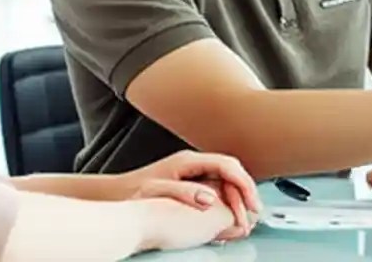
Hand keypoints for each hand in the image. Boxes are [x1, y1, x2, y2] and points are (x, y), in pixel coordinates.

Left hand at [125, 150, 261, 240]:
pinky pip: (218, 184)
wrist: (115, 194)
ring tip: (247, 212)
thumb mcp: (158, 192)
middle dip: (246, 190)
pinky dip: (229, 197)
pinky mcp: (190, 180)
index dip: (244, 185)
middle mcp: (194, 162)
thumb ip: (185, 193)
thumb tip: (211, 198)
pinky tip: (231, 210)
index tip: (252, 203)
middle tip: (255, 210)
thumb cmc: (132, 192)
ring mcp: (193, 170)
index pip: (228, 166)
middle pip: (232, 171)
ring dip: (239, 194)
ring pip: (227, 178)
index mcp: (190, 160)